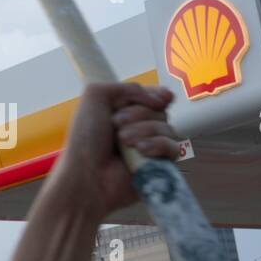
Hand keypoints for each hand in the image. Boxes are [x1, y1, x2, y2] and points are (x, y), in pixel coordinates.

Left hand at [47, 82, 180, 219]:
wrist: (87, 173)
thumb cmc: (86, 138)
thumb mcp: (95, 97)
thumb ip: (125, 86)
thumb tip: (158, 97)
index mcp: (125, 111)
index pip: (154, 97)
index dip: (157, 95)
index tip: (157, 98)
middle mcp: (140, 128)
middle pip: (161, 110)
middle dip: (139, 113)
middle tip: (115, 124)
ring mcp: (152, 148)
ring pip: (168, 128)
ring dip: (144, 130)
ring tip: (123, 141)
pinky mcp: (161, 167)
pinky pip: (174, 148)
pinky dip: (158, 145)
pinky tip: (141, 151)